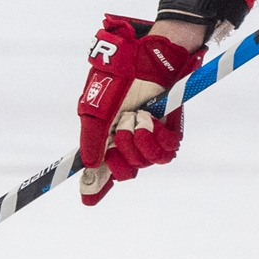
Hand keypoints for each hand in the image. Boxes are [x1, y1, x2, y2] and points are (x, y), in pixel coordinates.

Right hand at [75, 15, 202, 205]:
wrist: (147, 57)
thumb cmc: (119, 78)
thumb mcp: (96, 110)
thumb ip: (92, 140)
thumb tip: (89, 169)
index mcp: (107, 137)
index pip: (102, 170)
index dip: (95, 187)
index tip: (87, 200)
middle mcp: (129, 140)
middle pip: (125, 172)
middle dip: (120, 155)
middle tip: (120, 130)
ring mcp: (150, 137)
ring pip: (145, 162)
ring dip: (138, 142)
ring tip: (137, 118)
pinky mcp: (170, 130)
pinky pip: (166, 151)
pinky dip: (155, 138)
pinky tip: (150, 120)